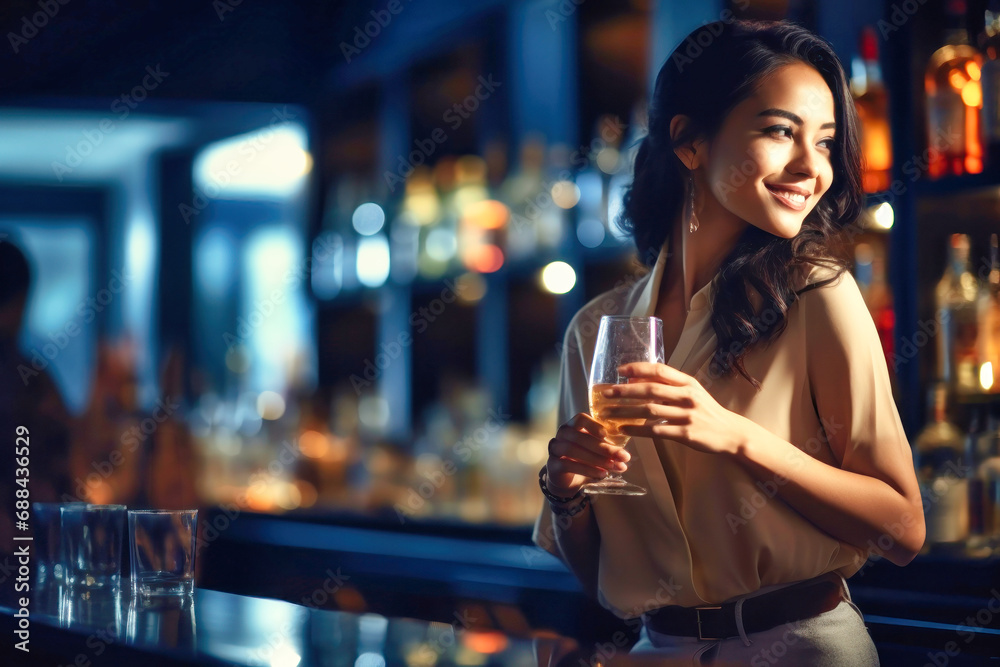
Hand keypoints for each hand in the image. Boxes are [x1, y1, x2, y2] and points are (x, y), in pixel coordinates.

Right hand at [545, 413, 630, 496]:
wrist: (567, 480)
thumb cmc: (584, 460)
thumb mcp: (597, 453)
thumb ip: (608, 452)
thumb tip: (625, 457)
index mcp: (573, 426)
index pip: (580, 419)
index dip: (593, 425)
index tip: (607, 434)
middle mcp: (562, 434)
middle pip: (579, 436)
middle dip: (602, 447)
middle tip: (621, 456)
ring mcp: (555, 449)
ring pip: (572, 449)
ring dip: (595, 459)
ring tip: (612, 466)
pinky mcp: (552, 464)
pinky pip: (567, 464)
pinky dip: (587, 469)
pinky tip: (601, 474)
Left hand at [603, 362, 746, 455]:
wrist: (731, 433)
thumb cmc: (706, 411)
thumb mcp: (692, 393)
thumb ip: (668, 386)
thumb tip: (635, 380)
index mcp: (688, 383)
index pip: (660, 371)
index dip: (638, 369)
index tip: (619, 371)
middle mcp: (688, 396)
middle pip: (651, 390)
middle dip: (625, 391)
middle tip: (605, 393)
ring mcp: (688, 415)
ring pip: (650, 411)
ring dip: (626, 412)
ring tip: (608, 413)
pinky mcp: (686, 434)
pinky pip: (656, 431)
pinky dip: (637, 430)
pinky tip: (623, 430)